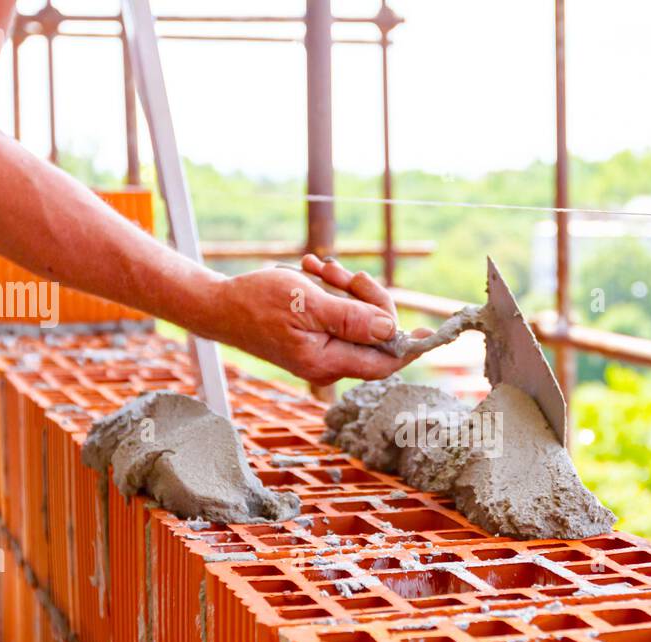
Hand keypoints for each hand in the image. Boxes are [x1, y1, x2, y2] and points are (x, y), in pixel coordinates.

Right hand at [218, 259, 421, 385]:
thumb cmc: (256, 303)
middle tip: (345, 274)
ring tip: (320, 268)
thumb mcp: (308, 304)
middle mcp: (328, 363)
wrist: (219, 305)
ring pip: (357, 320)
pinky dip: (333, 293)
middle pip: (375, 335)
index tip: (431, 330)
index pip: (386, 362)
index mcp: (328, 361)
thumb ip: (352, 320)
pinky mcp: (315, 338)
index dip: (410, 345)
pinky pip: (340, 316)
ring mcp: (322, 352)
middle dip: (367, 298)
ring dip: (346, 289)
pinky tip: (315, 273)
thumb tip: (391, 330)